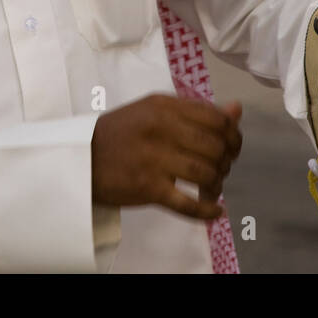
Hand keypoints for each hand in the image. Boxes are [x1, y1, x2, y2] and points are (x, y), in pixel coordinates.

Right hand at [92, 94, 242, 220]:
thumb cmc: (120, 134)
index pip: (216, 118)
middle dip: (226, 161)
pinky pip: (187, 203)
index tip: (231, 146)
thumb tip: (237, 110)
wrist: (81, 158)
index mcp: (163, 106)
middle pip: (214, 146)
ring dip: (216, 183)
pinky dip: (207, 210)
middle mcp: (160, 128)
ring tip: (212, 187)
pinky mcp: (147, 187)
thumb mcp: (154, 112)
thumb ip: (196, 111)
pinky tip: (215, 210)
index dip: (232, 135)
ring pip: (205, 173)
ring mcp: (153, 158)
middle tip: (221, 168)